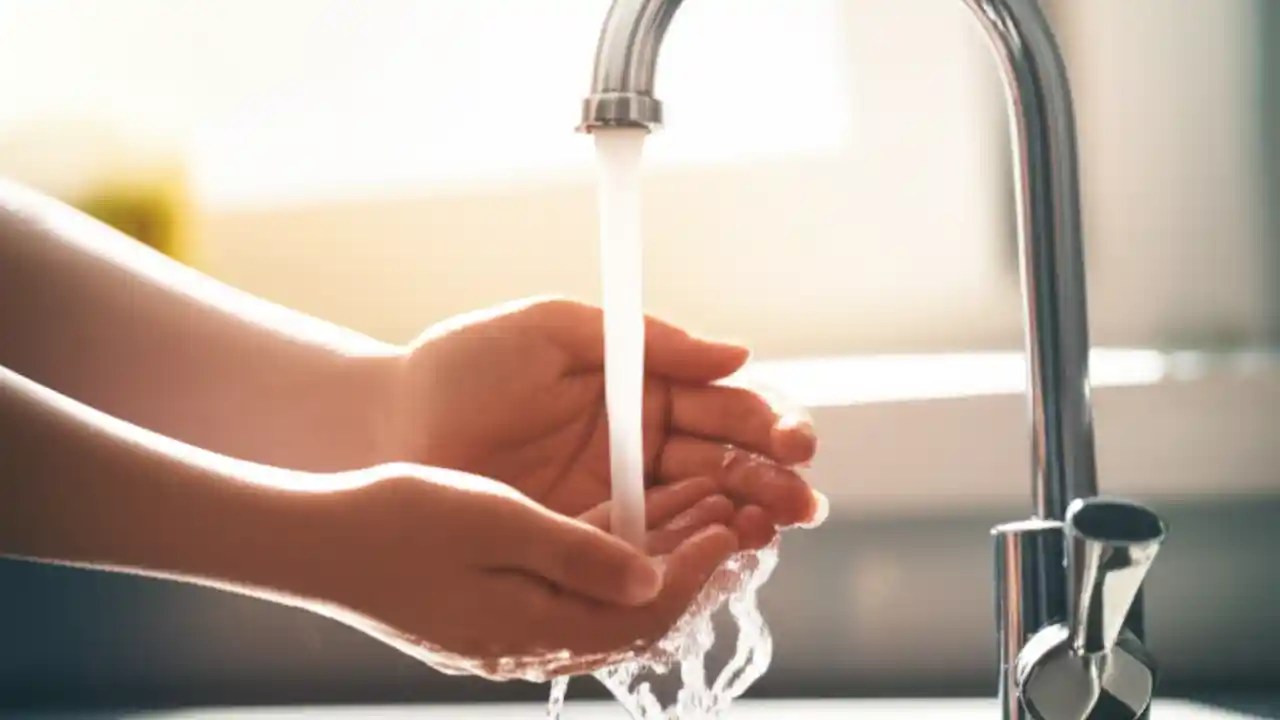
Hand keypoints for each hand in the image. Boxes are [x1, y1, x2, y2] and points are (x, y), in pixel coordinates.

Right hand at [310, 465, 739, 679]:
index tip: (731, 528)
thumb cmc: (400, 520)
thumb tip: (652, 581)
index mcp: (532, 630)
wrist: (316, 540)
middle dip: (689, 569)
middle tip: (734, 520)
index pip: (641, 615)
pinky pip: (568, 591)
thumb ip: (578, 553)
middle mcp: (527, 644)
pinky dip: (607, 558)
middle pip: (632, 616)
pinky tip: (633, 520)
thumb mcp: (498, 522)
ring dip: (654, 560)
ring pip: (605, 602)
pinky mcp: (493, 611)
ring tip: (699, 512)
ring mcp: (508, 632)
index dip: (695, 572)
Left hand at [390, 298, 823, 545]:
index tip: (794, 440)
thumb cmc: (463, 365)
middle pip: (726, 466)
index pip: (722, 407)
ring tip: (777, 525)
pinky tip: (728, 551)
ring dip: (748, 519)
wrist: (387, 424)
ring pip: (700, 512)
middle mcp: (640, 448)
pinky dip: (692, 553)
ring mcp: (616, 500)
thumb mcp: (556, 330)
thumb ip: (645, 340)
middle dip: (772, 481)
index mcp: (641, 391)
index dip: (766, 423)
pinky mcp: (585, 545)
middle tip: (802, 497)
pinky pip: (649, 553)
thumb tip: (737, 352)